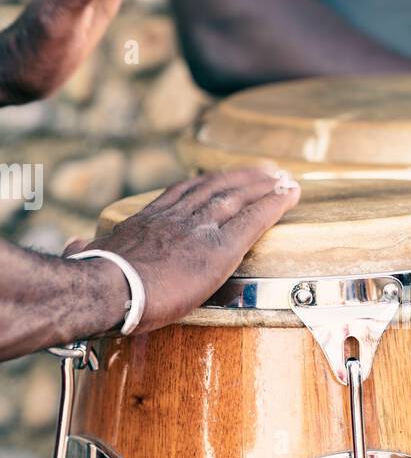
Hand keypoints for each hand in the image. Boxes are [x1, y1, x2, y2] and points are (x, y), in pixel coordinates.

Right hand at [64, 168, 299, 332]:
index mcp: (147, 219)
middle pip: (216, 187)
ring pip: (238, 197)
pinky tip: (290, 195)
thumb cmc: (94, 279)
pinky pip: (253, 220)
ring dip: (264, 185)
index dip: (205, 182)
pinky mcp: (220, 249)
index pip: (182, 192)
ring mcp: (199, 229)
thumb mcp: (88, 254)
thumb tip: (73, 243)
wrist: (108, 287)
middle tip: (266, 170)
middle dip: (243, 177)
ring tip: (284, 179)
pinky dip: (274, 205)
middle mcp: (177, 216)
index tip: (220, 176)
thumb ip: (85, 248)